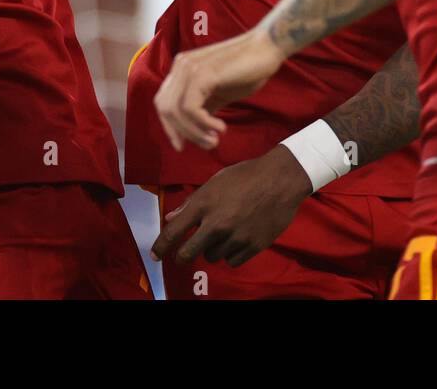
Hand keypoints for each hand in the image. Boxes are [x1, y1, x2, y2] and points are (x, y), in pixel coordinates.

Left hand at [151, 147, 311, 267]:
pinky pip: (232, 261)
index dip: (160, 247)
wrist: (281, 179)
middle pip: (189, 253)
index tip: (155, 255)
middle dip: (182, 257)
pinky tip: (237, 240)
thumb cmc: (245, 175)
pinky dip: (231, 254)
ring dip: (212, 249)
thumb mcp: (215, 181)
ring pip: (212, 257)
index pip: (173, 232)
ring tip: (223, 233)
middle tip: (183, 255)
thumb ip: (192, 202)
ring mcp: (235, 237)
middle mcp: (216, 224)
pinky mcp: (253, 246)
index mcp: (204, 203)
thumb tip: (171, 218)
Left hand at [154, 28, 283, 150]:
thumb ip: (203, 107)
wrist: (266, 48)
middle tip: (206, 144)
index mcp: (182, 68)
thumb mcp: (219, 93)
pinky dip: (203, 124)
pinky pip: (190, 108)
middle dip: (181, 133)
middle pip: (165, 108)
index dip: (170, 127)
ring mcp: (190, 68)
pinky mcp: (203, 74)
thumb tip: (192, 132)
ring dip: (194, 133)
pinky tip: (221, 127)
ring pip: (176, 111)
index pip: (162, 102)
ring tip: (214, 140)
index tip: (183, 146)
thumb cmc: (246, 69)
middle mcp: (181, 66)